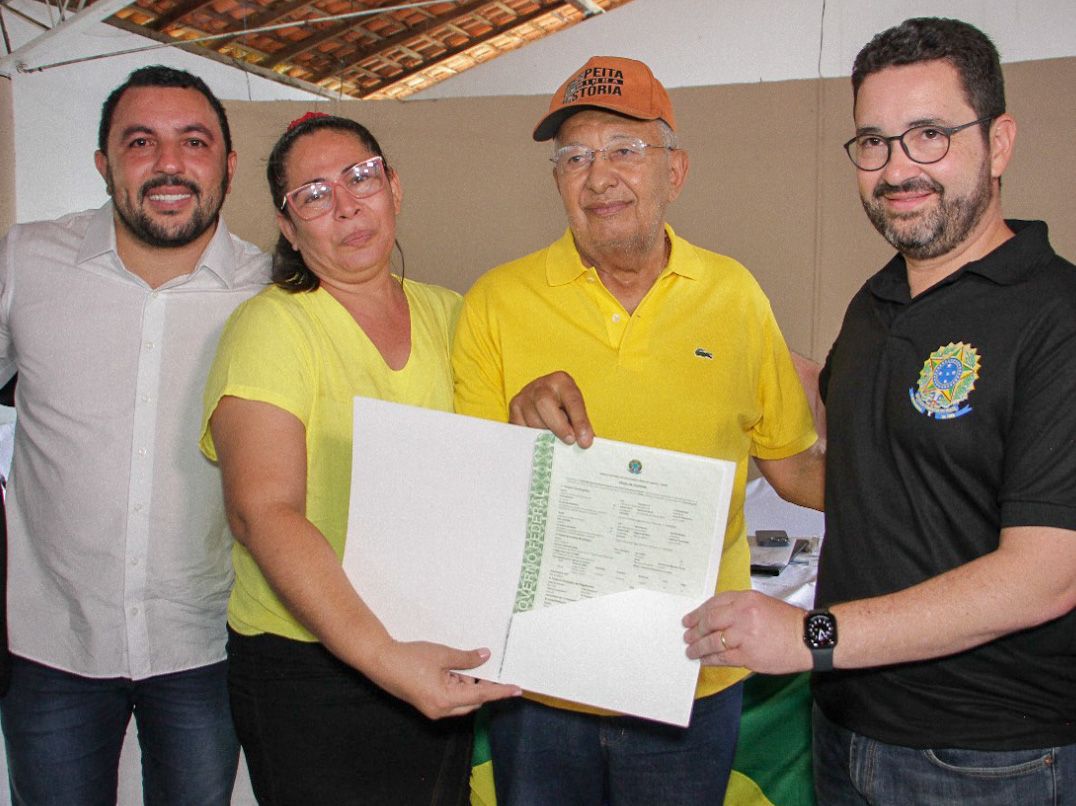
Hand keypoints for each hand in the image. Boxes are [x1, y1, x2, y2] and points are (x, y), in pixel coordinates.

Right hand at [372, 641, 521, 719]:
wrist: (381, 662)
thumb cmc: (409, 658)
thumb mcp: (443, 654)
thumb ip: (466, 659)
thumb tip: (485, 657)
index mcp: (446, 699)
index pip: (481, 695)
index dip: (500, 691)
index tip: (516, 689)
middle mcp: (440, 710)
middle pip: (473, 701)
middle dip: (482, 685)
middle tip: (491, 668)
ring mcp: (433, 709)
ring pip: (462, 700)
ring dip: (468, 685)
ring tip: (467, 665)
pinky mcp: (427, 704)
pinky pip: (450, 698)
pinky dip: (457, 686)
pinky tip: (455, 671)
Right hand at [508, 371, 593, 446]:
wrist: (543, 398)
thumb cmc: (563, 407)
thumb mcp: (575, 411)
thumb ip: (580, 426)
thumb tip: (583, 444)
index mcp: (562, 381)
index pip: (572, 400)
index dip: (579, 422)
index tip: (584, 441)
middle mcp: (541, 386)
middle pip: (545, 403)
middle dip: (558, 426)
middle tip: (569, 442)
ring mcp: (525, 396)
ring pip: (532, 420)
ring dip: (545, 436)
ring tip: (554, 440)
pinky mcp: (514, 408)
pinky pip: (521, 429)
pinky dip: (531, 439)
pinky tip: (540, 441)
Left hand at [682, 590, 812, 674]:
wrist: (808, 639)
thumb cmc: (787, 622)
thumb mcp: (762, 604)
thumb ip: (739, 607)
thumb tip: (717, 617)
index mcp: (746, 599)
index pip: (714, 603)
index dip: (699, 612)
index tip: (690, 619)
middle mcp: (742, 615)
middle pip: (709, 621)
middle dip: (695, 629)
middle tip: (687, 634)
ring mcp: (743, 636)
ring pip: (712, 641)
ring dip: (698, 647)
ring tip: (691, 650)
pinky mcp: (747, 655)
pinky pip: (722, 657)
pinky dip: (710, 659)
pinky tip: (704, 660)